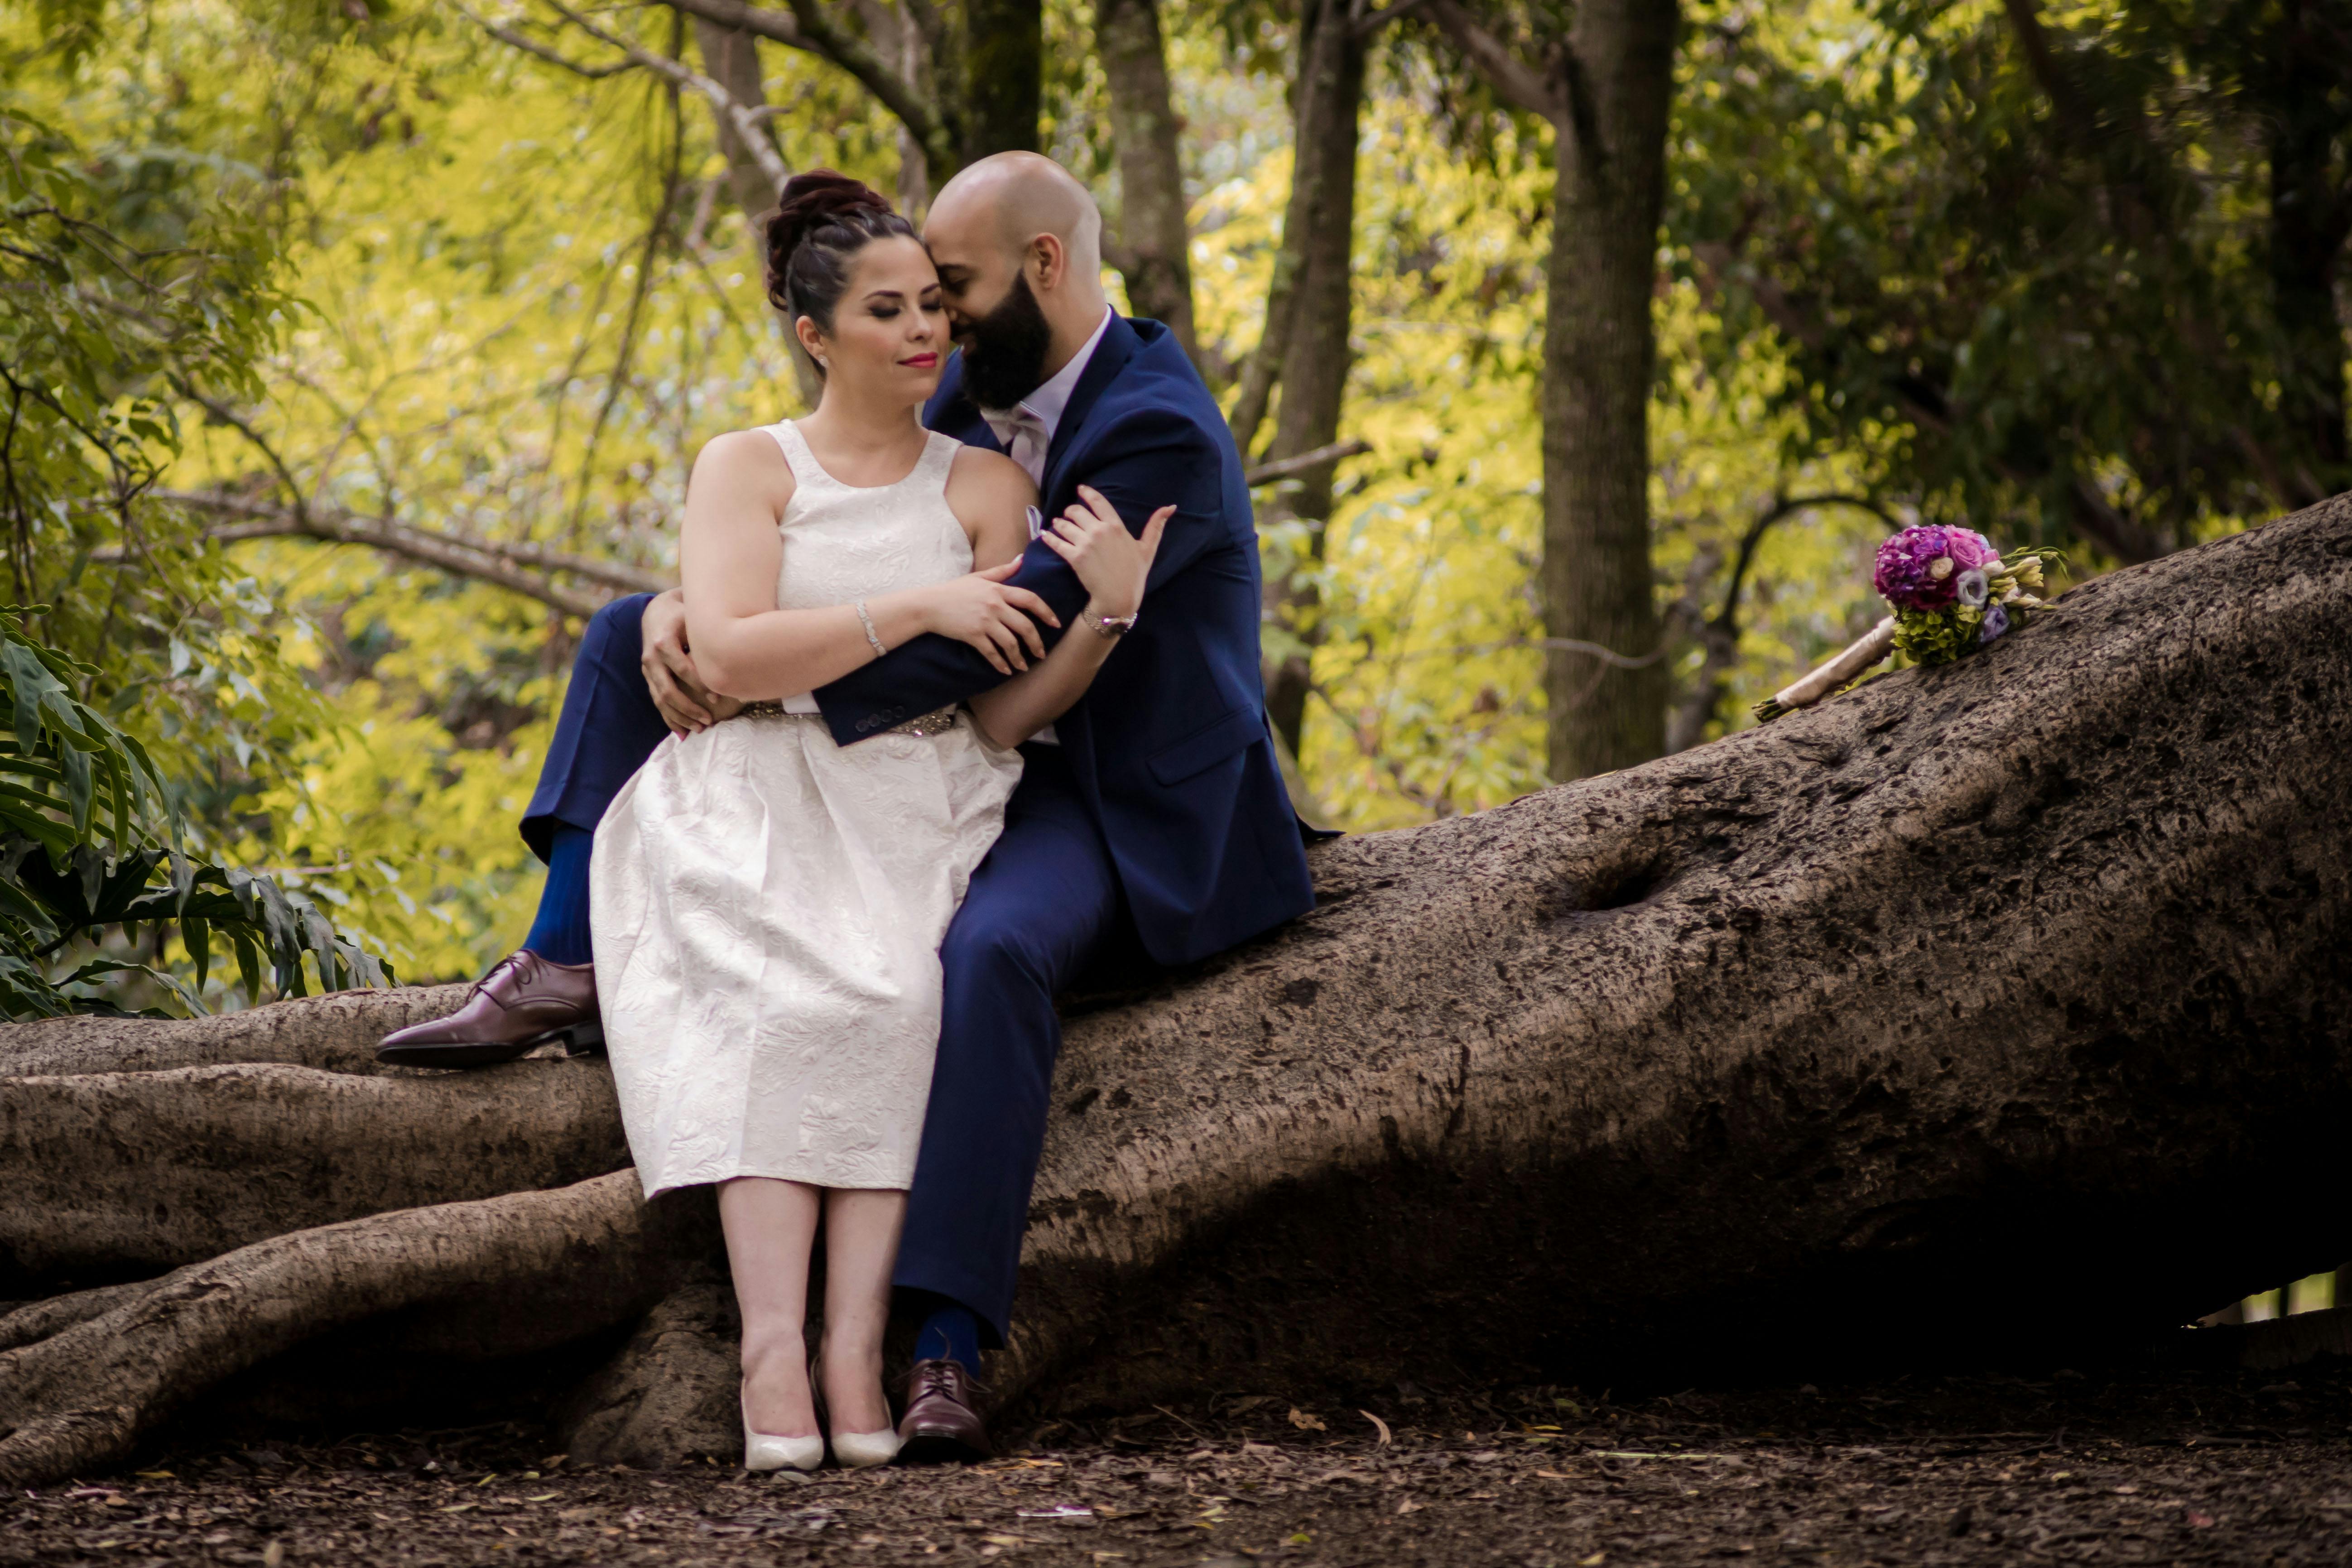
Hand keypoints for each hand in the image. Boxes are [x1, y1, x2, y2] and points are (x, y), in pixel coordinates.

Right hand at [639, 588, 742, 733]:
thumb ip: (708, 635)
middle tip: (709, 720)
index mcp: (664, 642)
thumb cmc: (684, 614)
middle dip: (689, 708)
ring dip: (680, 717)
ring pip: (661, 700)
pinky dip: (669, 719)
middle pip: (668, 690)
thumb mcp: (694, 618)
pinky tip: (682, 733)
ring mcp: (648, 669)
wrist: (658, 611)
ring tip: (700, 729)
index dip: (700, 685)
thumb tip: (739, 651)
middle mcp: (651, 657)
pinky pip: (657, 702)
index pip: (682, 669)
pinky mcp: (649, 678)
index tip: (718, 698)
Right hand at [921, 562, 1060, 675]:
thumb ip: (1002, 571)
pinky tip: (1006, 671)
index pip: (1030, 600)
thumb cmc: (954, 590)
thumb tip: (1022, 559)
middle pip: (1025, 626)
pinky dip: (1001, 664)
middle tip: (1042, 653)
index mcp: (998, 590)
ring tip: (1024, 667)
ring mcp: (984, 621)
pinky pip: (992, 653)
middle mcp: (995, 605)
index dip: (1046, 612)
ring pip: (1010, 643)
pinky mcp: (973, 635)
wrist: (929, 605)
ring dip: (1019, 658)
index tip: (1056, 624)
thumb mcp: (979, 577)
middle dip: (1037, 643)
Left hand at [1040, 486, 1172, 618]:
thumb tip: (1170, 507)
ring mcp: (1085, 544)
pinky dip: (1048, 537)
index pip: (1098, 501)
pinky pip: (1056, 542)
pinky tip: (1044, 535)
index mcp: (1116, 526)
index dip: (1087, 493)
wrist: (1119, 597)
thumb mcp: (1148, 548)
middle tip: (1069, 515)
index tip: (1080, 489)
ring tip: (1058, 525)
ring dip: (1059, 523)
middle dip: (1070, 511)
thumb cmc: (1134, 574)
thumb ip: (1156, 526)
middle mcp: (1099, 531)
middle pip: (1076, 510)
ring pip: (1064, 524)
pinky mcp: (1074, 557)